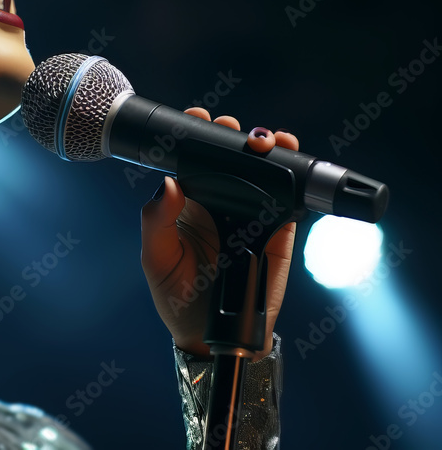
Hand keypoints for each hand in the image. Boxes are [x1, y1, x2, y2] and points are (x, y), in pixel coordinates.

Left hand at [140, 108, 299, 360]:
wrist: (212, 335)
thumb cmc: (177, 296)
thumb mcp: (156, 259)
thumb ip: (156, 222)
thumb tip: (168, 184)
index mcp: (186, 201)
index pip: (192, 158)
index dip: (197, 133)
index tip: (199, 116)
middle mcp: (219, 201)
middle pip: (230, 157)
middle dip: (235, 135)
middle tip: (235, 127)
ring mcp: (250, 213)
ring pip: (263, 173)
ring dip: (269, 149)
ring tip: (268, 140)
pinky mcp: (278, 231)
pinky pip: (289, 201)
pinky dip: (294, 181)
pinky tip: (292, 164)